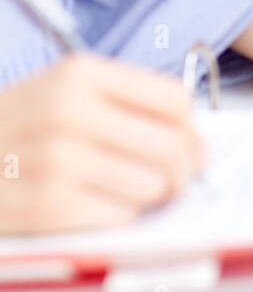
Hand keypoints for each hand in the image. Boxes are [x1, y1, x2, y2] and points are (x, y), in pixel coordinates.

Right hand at [0, 55, 204, 233]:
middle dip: (181, 170)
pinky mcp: (46, 205)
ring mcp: (57, 159)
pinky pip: (119, 217)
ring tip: (116, 190)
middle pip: (172, 146)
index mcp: (79, 74)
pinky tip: (89, 205)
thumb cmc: (16, 132)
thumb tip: (196, 141)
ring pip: (152, 187)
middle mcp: (69, 110)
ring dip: (144, 197)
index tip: (188, 142)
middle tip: (171, 179)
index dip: (190, 128)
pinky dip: (114, 218)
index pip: (174, 99)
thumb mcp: (61, 93)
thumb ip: (124, 104)